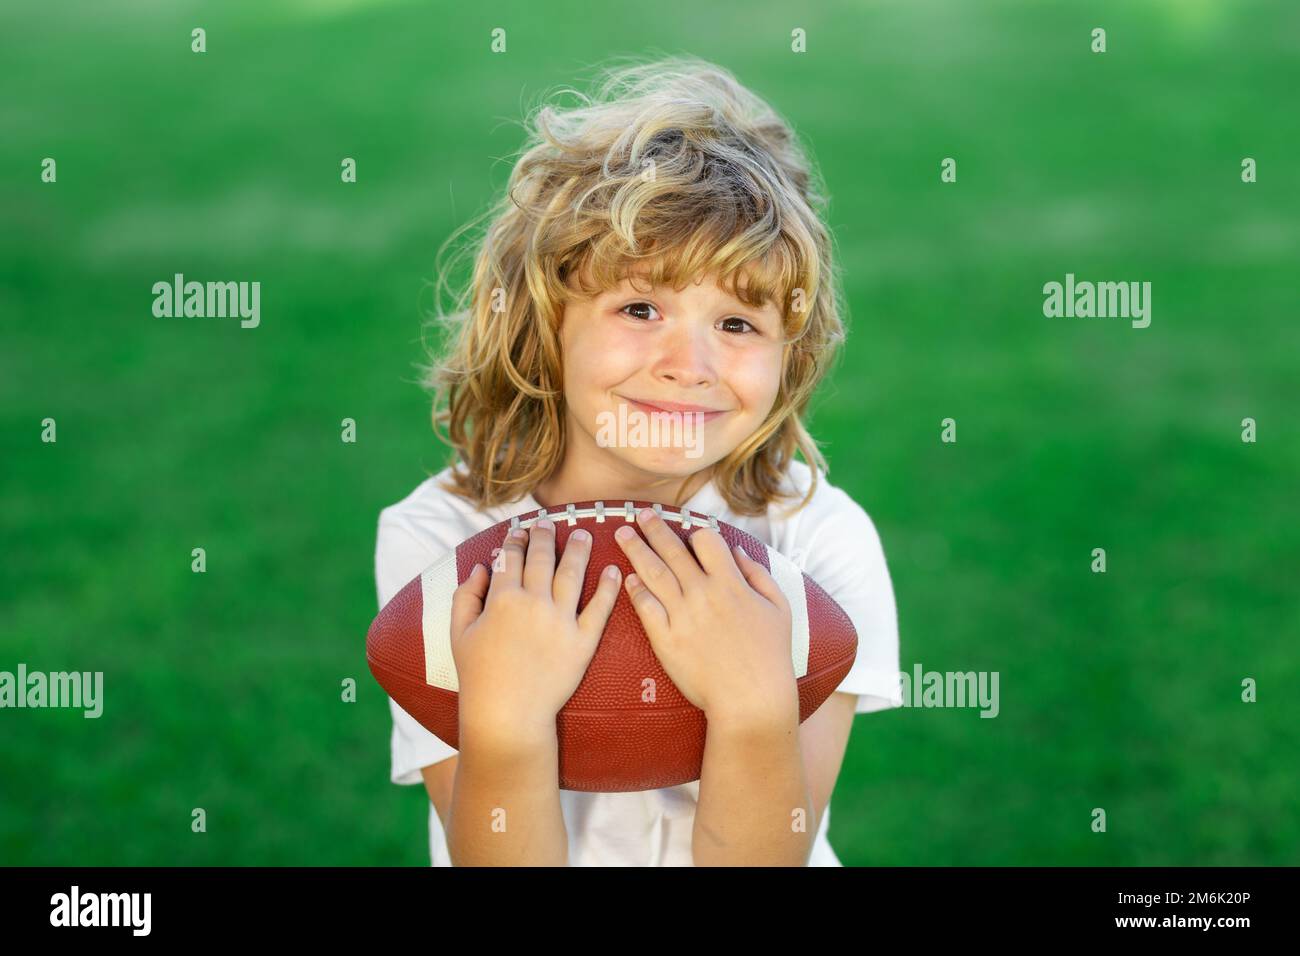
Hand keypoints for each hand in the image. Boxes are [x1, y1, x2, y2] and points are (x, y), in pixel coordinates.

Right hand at [449, 518, 622, 739]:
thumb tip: (481, 567)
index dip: (515, 540)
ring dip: (578, 549)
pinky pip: (599, 608)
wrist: (508, 714)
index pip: (511, 557)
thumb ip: (466, 596)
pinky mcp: (583, 641)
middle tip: (550, 522)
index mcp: (502, 598)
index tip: (520, 531)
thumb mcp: (458, 633)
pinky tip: (613, 570)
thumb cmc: (478, 676)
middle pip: (542, 558)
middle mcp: (534, 603)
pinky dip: (608, 587)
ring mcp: (561, 621)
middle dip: (545, 535)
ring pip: (573, 573)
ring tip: (584, 534)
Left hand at [615, 508, 796, 723]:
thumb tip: (737, 552)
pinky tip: (626, 579)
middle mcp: (703, 594)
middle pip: (672, 550)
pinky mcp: (666, 640)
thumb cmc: (770, 655)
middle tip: (640, 514)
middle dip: (654, 528)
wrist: (751, 698)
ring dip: (636, 550)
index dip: (697, 533)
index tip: (689, 532)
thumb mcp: (778, 608)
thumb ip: (758, 575)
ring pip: (653, 573)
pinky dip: (635, 591)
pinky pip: (646, 608)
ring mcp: (682, 616)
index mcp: (731, 584)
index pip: (706, 540)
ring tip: (622, 534)